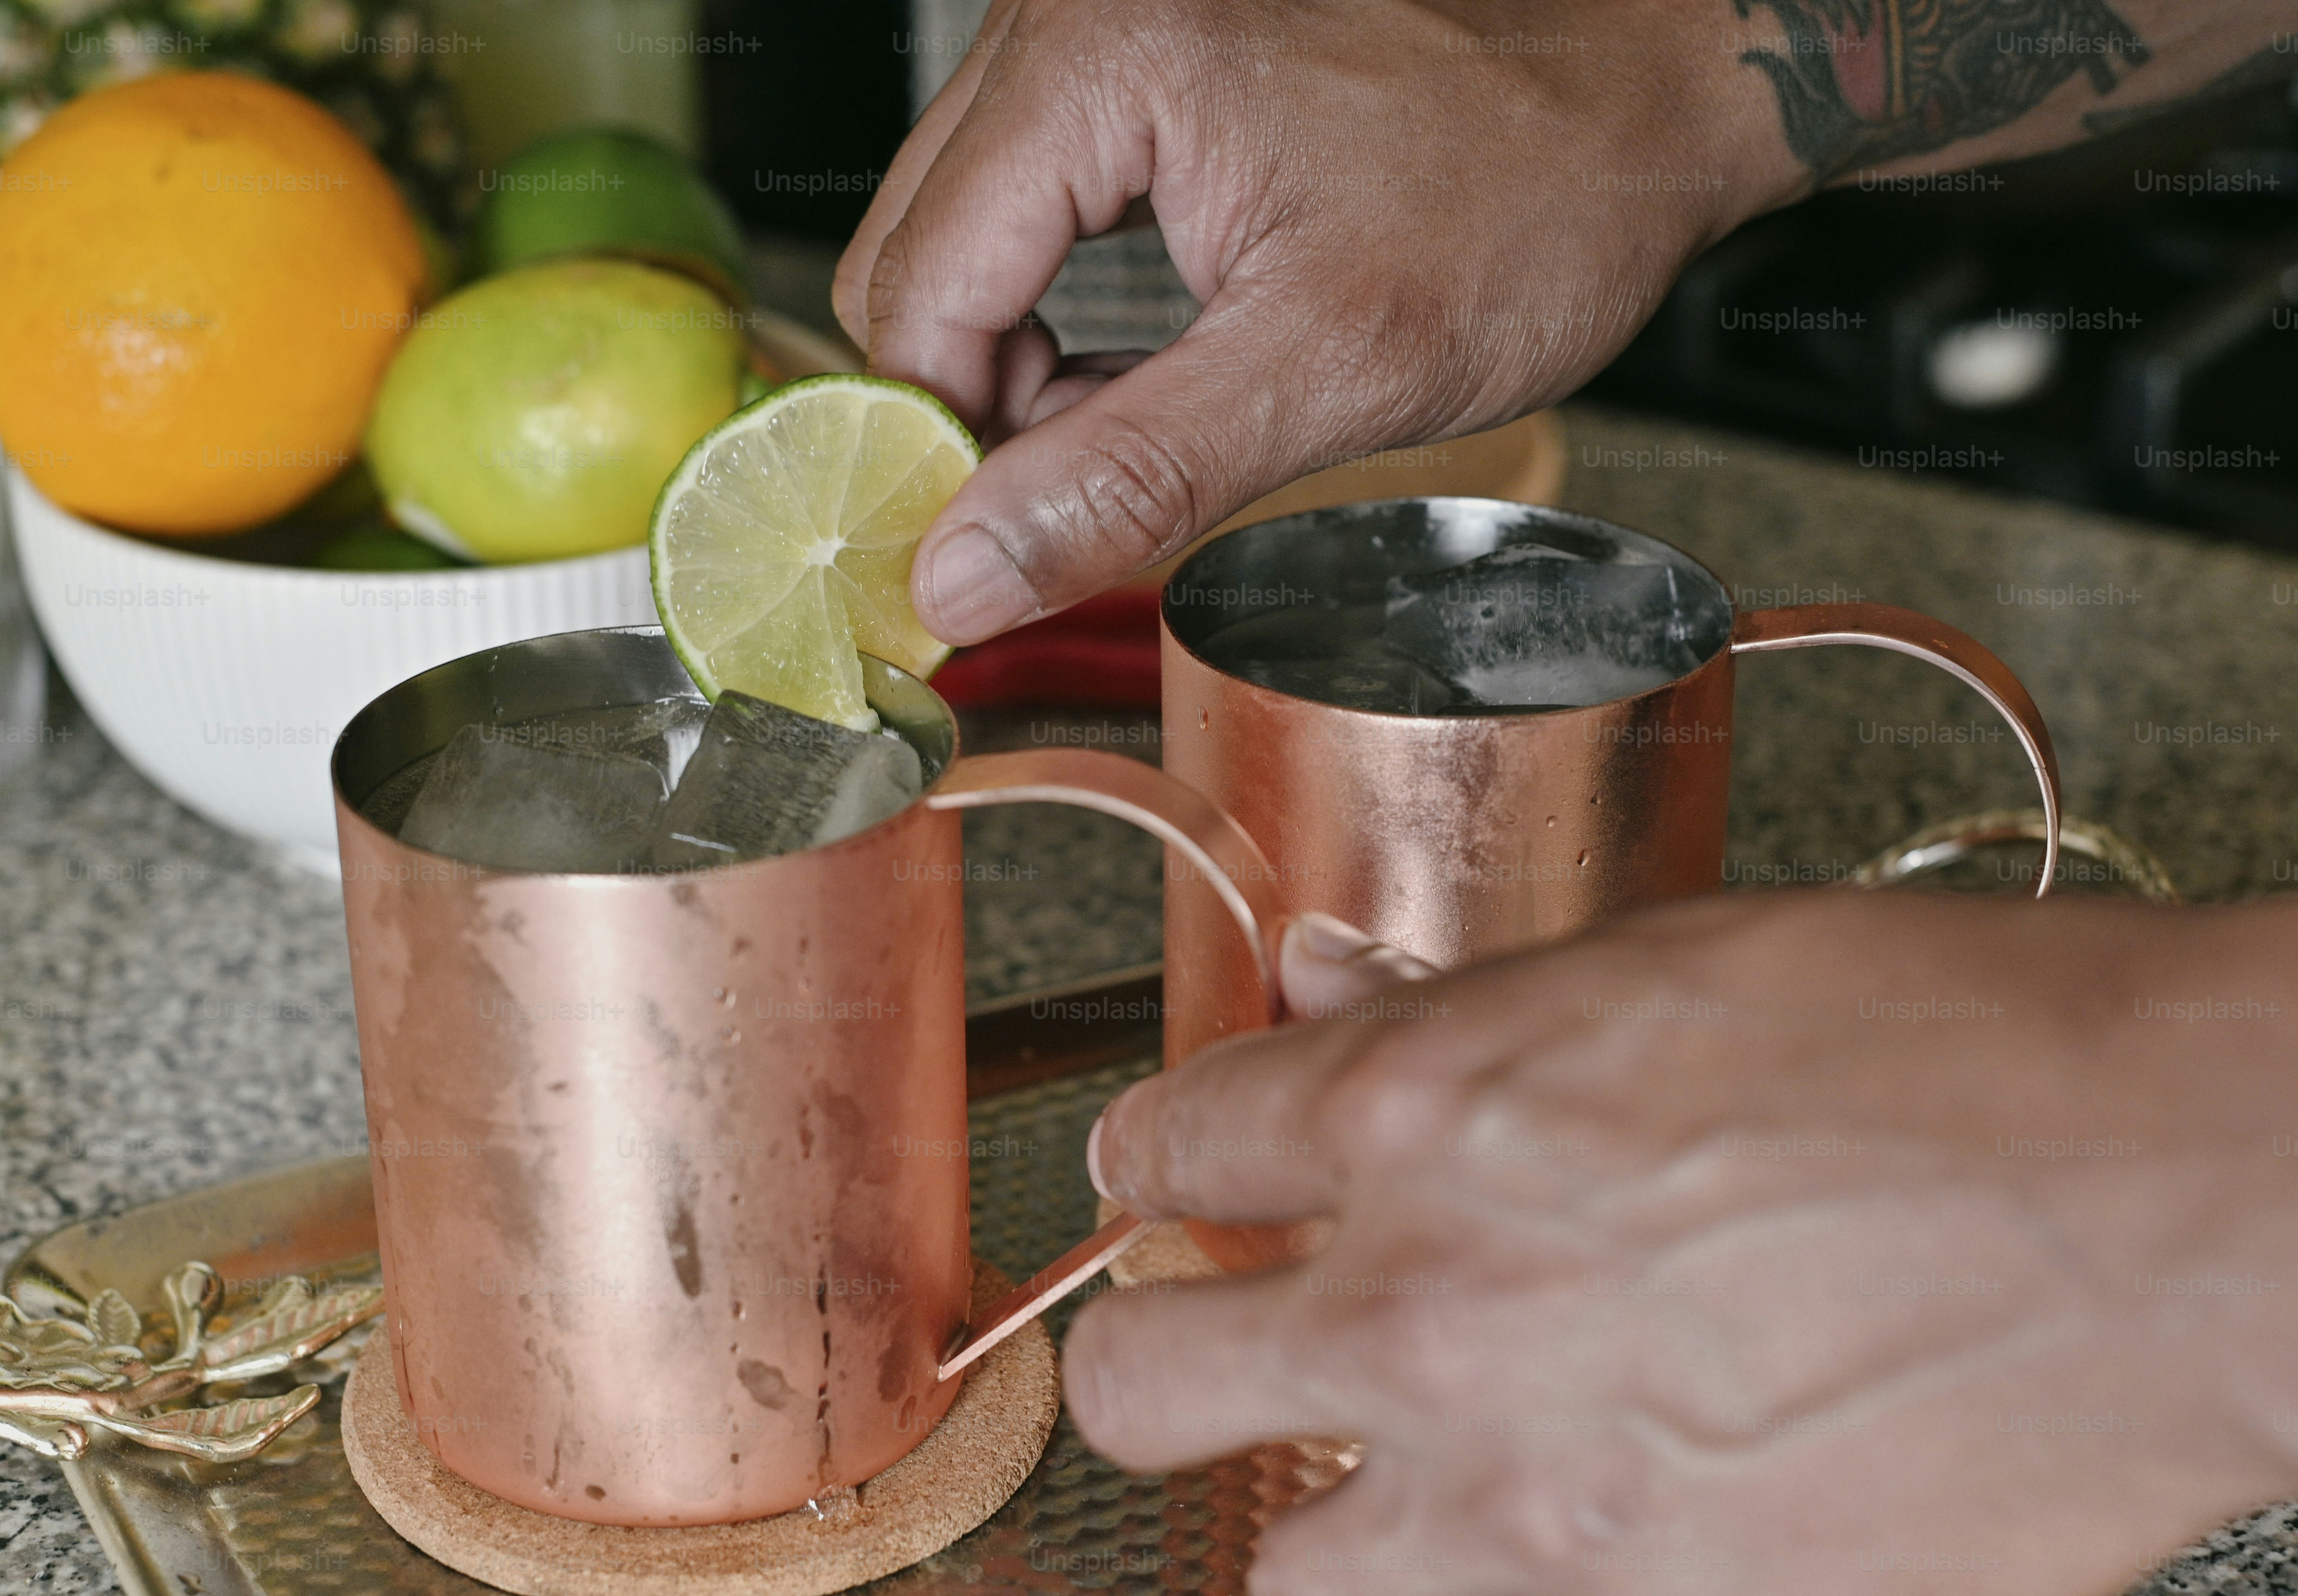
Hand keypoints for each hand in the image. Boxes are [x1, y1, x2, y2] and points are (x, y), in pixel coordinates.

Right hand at [835, 0, 1802, 641]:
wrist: (1644, 97)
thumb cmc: (1534, 195)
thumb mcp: (1331, 370)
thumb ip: (1131, 477)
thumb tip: (962, 575)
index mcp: (1100, 62)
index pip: (915, 297)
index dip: (943, 451)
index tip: (998, 557)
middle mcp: (1071, 20)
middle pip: (910, 266)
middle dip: (977, 409)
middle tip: (1091, 494)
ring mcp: (1095, 38)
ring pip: (956, 248)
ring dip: (1018, 373)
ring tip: (1146, 424)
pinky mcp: (1128, 73)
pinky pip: (1021, 218)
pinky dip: (1057, 320)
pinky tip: (1149, 371)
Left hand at [1070, 893, 2297, 1595]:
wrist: (2188, 1199)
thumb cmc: (1955, 1050)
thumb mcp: (1663, 967)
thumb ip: (1453, 1012)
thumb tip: (1321, 985)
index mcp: (1416, 1121)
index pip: (1167, 1158)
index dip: (1158, 1178)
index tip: (1174, 1199)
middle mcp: (1430, 1320)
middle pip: (1137, 1393)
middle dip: (1163, 1367)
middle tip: (1226, 1360)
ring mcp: (1533, 1505)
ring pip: (1287, 1589)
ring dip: (1347, 1533)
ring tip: (1443, 1482)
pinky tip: (1640, 1540)